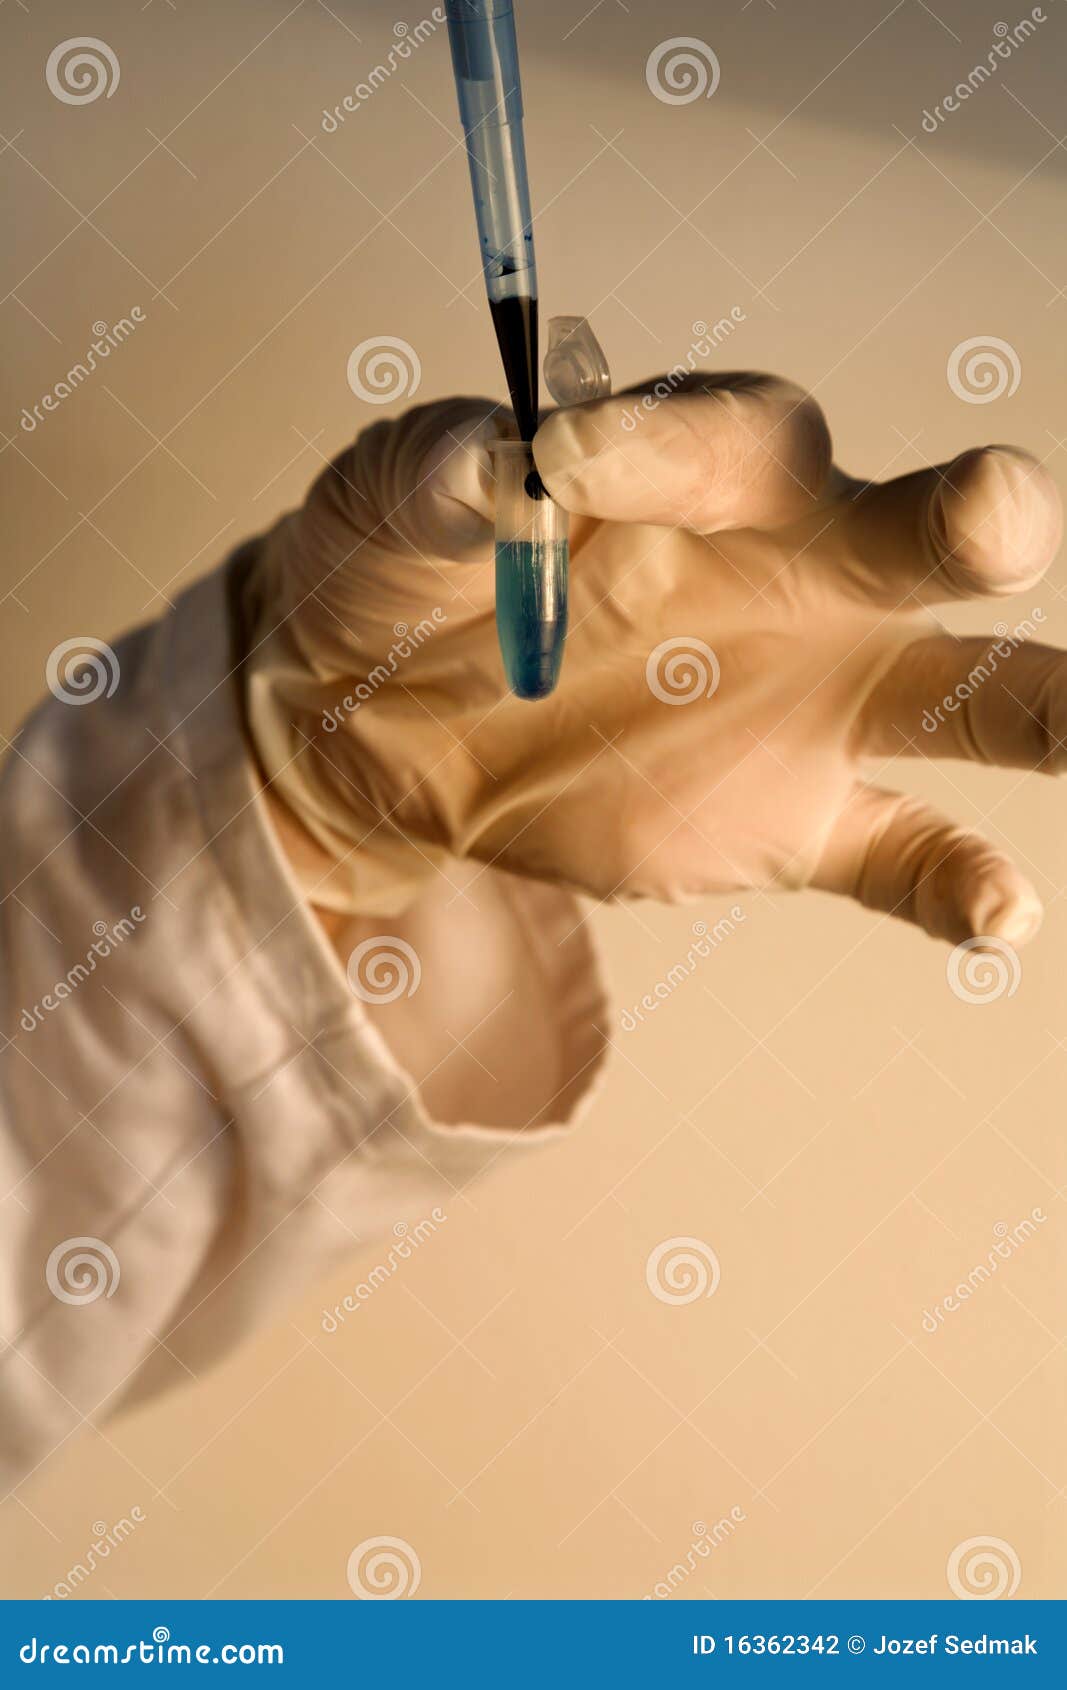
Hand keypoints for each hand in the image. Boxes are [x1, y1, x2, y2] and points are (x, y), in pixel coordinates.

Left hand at [248, 372, 1061, 946]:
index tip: (559, 464)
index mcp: (693, 468)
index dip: (656, 446)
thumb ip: (439, 477)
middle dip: (957, 521)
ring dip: (1039, 705)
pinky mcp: (796, 820)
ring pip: (964, 692)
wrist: (391, 725)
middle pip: (906, 534)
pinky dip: (956, 885)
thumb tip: (488, 463)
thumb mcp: (392, 506)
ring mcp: (811, 700)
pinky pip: (904, 852)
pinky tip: (999, 915)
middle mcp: (793, 568)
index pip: (720, 439)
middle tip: (989, 518)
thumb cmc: (403, 573)